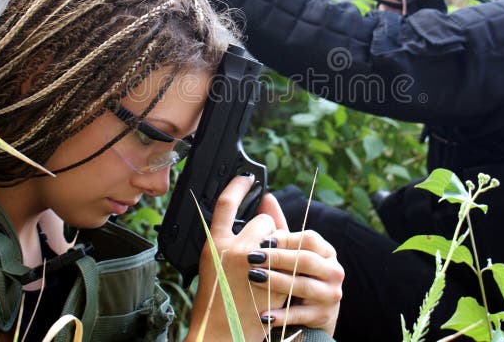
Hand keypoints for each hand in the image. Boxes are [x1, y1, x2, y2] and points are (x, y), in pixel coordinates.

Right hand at [188, 175, 288, 341]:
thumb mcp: (214, 263)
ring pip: (280, 239)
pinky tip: (274, 282)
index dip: (238, 185)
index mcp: (214, 244)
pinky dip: (287, 268)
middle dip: (267, 233)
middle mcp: (234, 250)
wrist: (222, 333)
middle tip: (261, 254)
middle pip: (263, 221)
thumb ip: (231, 238)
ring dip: (279, 249)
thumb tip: (258, 208)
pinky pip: (289, 260)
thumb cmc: (216, 300)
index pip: (226, 203)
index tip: (247, 178)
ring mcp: (256, 265)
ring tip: (266, 269)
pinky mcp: (275, 279)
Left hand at [250, 229, 342, 335]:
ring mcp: (331, 294)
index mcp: (326, 251)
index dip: (285, 239)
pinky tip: (263, 314)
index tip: (262, 241)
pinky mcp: (323, 315)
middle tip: (252, 258)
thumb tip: (266, 196)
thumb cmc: (297, 275)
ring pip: (303, 286)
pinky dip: (282, 314)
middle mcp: (334, 271)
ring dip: (276, 282)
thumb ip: (279, 227)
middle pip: (306, 260)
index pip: (309, 239)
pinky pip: (300, 314)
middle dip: (277, 258)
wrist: (313, 313)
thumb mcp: (291, 252)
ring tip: (253, 279)